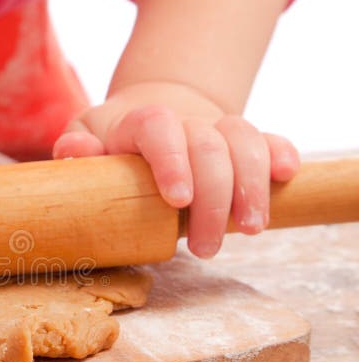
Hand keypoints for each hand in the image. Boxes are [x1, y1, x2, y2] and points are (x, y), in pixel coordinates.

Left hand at [53, 82, 299, 257]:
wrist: (152, 111)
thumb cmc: (112, 139)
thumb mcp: (86, 136)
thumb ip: (76, 147)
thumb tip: (75, 154)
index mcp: (141, 122)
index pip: (158, 129)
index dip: (171, 161)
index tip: (177, 201)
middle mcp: (184, 121)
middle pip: (208, 146)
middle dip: (214, 199)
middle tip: (207, 250)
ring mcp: (216, 128)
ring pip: (244, 141)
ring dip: (252, 186)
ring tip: (250, 231)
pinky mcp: (241, 140)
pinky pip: (268, 138)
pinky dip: (280, 154)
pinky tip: (286, 176)